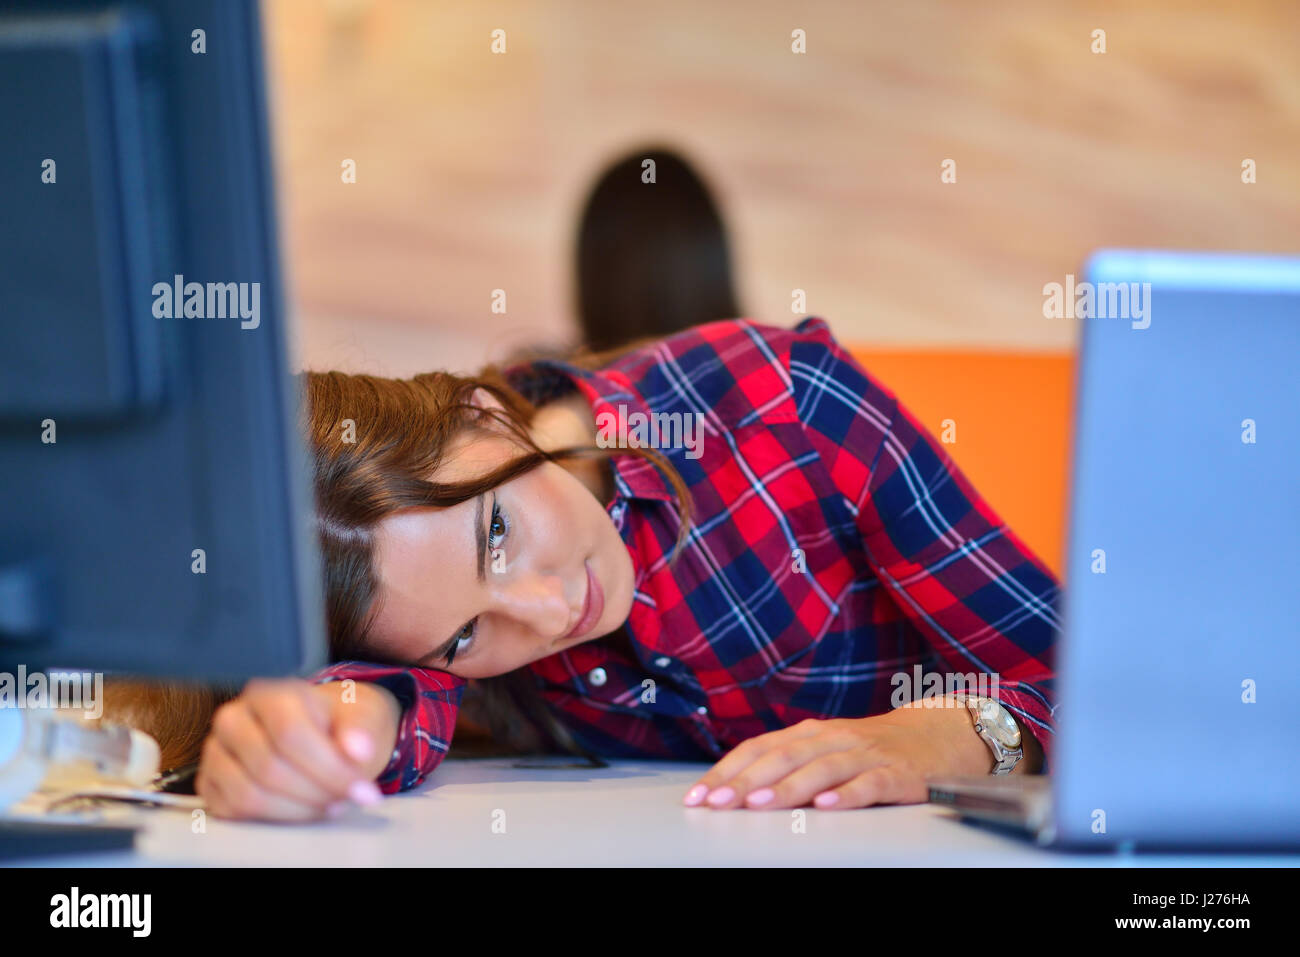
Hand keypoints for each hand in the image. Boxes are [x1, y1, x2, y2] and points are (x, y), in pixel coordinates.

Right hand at [196, 677, 400, 821]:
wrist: (324, 730)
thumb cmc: (339, 723)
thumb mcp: (362, 717)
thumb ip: (362, 730)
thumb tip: (359, 749)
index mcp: (270, 693)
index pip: (290, 732)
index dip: (328, 768)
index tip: (362, 789)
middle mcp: (234, 718)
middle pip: (269, 768)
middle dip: (316, 793)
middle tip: (347, 799)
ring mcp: (216, 751)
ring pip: (248, 795)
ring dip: (297, 810)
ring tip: (329, 805)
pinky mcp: (210, 783)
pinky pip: (233, 812)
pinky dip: (274, 820)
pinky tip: (303, 810)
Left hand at [681, 703, 991, 810]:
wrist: (942, 734)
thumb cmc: (874, 748)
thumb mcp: (828, 749)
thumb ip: (789, 764)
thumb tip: (736, 791)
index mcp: (810, 733)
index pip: (759, 748)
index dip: (726, 771)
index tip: (697, 795)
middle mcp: (833, 738)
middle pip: (782, 757)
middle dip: (744, 781)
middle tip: (716, 803)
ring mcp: (866, 753)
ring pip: (820, 768)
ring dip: (786, 786)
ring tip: (758, 804)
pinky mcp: (898, 773)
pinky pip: (869, 783)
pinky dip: (846, 794)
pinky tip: (826, 806)